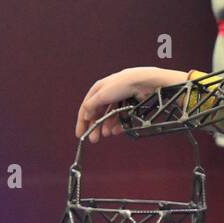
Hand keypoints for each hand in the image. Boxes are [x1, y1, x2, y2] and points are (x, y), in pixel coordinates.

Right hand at [75, 66, 190, 141]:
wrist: (143, 83)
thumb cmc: (121, 85)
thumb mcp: (101, 95)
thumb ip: (91, 105)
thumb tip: (85, 115)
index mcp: (98, 89)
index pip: (86, 107)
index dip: (82, 121)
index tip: (80, 134)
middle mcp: (107, 94)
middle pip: (98, 113)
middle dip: (95, 126)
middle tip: (94, 139)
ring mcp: (119, 99)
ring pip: (109, 116)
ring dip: (106, 126)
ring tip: (106, 135)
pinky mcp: (129, 104)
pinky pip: (121, 116)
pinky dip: (118, 124)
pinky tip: (116, 131)